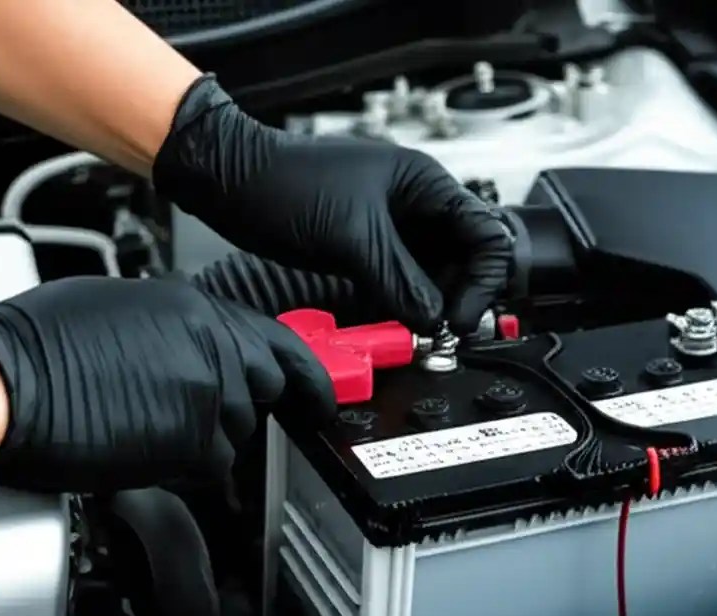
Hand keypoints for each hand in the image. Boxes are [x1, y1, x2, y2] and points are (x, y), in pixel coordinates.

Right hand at [0, 277, 332, 492]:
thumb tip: (185, 351)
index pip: (278, 342)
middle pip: (264, 388)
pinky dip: (184, 470)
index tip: (317, 395)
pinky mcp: (192, 439)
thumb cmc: (31, 347)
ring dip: (203, 440)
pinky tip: (140, 452)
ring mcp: (207, 390)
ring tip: (144, 431)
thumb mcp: (115, 309)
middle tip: (204, 420)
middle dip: (241, 409)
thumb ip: (170, 330)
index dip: (302, 375)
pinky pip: (213, 467)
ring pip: (237, 432)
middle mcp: (211, 343)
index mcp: (194, 306)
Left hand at [152, 74, 513, 335]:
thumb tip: (434, 319)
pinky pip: (403, 281)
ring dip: (433, 305)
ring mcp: (393, 227)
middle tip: (447, 333)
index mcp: (425, 184)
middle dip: (461, 297)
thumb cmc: (285, 181)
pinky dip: (406, 304)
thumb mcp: (353, 239)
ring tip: (424, 334)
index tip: (461, 319)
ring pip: (434, 274)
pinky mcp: (368, 247)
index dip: (482, 281)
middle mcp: (416, 204)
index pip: (484, 234)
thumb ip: (400, 282)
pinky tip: (401, 322)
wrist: (231, 180)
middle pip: (464, 258)